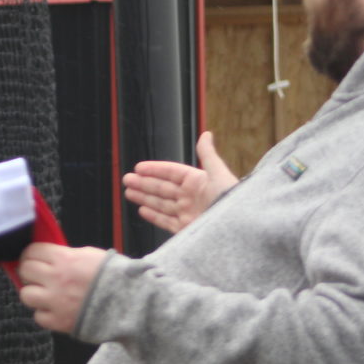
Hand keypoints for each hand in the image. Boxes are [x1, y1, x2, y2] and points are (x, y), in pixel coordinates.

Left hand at [15, 242, 106, 333]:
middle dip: (28, 271)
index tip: (32, 257)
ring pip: (26, 295)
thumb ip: (66, 255)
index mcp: (63, 259)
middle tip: (35, 274)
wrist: (128, 301)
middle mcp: (55, 279)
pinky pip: (38, 317)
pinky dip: (44, 313)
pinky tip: (54, 309)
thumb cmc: (112, 275)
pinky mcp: (59, 321)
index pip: (31, 251)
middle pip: (24, 271)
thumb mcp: (88, 254)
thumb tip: (50, 256)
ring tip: (43, 293)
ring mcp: (55, 302)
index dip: (30, 254)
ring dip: (33, 292)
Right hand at [122, 130, 237, 233]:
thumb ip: (208, 155)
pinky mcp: (186, 230)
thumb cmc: (230, 199)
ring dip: (144, 198)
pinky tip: (142, 210)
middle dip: (144, 183)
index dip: (155, 169)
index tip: (138, 167)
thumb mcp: (218, 173)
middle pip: (162, 188)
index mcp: (197, 182)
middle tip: (127, 179)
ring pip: (161, 204)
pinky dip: (154, 216)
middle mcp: (191, 197)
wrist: (237, 227)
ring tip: (129, 192)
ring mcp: (188, 214)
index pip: (171, 173)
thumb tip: (206, 134)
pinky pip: (166, 221)